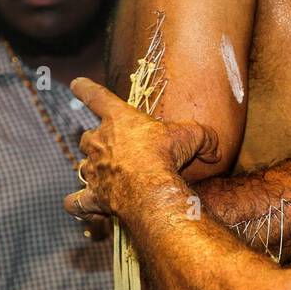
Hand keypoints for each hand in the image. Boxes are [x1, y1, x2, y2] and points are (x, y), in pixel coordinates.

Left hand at [64, 77, 219, 220]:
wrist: (151, 188)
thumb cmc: (167, 154)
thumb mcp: (193, 136)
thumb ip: (204, 138)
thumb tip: (215, 151)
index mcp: (119, 119)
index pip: (96, 97)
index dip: (84, 89)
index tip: (76, 83)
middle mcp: (99, 141)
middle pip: (87, 136)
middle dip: (96, 140)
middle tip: (114, 147)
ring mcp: (93, 170)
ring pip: (82, 166)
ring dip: (92, 169)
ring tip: (107, 177)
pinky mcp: (92, 195)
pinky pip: (76, 201)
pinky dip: (78, 204)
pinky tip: (83, 207)